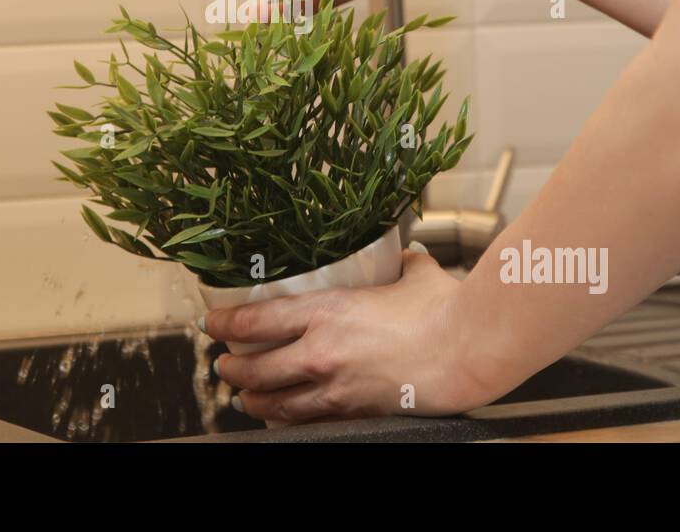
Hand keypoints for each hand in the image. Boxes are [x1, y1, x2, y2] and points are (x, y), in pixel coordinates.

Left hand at [202, 249, 493, 422]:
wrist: (467, 351)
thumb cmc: (443, 310)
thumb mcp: (413, 273)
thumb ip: (399, 265)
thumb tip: (403, 257)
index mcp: (325, 311)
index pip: (256, 321)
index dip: (225, 324)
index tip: (212, 324)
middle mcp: (320, 352)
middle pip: (255, 369)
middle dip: (232, 369)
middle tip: (225, 365)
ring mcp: (335, 388)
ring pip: (275, 403)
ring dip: (253, 401)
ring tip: (245, 398)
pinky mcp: (355, 412)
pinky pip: (308, 421)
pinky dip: (289, 420)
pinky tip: (285, 418)